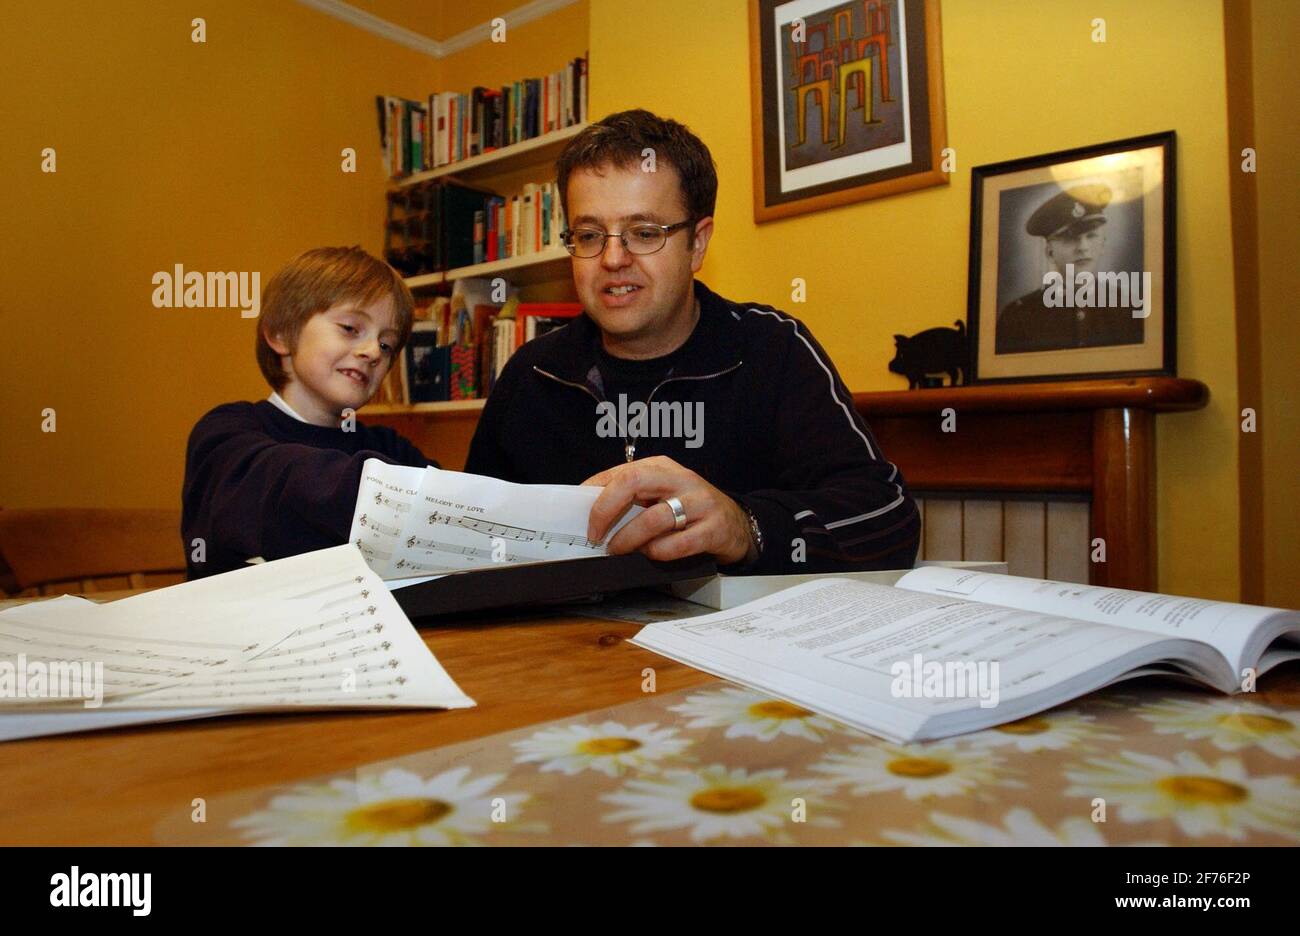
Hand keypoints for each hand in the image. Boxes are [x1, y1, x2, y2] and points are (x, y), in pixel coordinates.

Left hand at [582, 456, 756, 565]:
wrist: (737, 524)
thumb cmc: (691, 509)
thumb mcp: (662, 492)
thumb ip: (632, 495)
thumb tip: (590, 507)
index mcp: (663, 467)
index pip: (622, 472)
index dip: (596, 492)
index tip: (580, 512)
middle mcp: (681, 480)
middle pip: (634, 483)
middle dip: (606, 509)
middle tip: (596, 534)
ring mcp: (699, 503)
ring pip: (653, 519)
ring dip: (629, 539)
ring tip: (619, 550)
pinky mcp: (713, 529)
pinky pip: (677, 544)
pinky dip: (658, 552)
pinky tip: (652, 554)